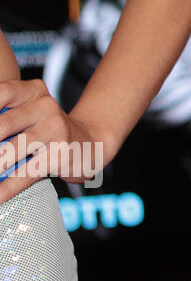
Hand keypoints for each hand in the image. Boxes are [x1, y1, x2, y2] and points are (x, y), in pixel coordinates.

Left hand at [0, 78, 105, 203]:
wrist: (91, 142)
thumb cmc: (47, 129)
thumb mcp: (28, 113)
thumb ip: (3, 119)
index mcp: (33, 91)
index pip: (2, 93)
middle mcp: (46, 106)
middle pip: (2, 124)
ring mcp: (55, 129)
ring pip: (10, 151)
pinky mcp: (61, 153)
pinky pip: (26, 174)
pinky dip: (5, 189)